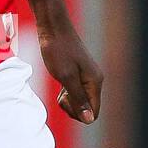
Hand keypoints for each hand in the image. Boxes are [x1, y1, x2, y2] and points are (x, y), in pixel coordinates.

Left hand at [27, 0, 102, 123]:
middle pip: (87, 108)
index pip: (93, 113)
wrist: (52, 27)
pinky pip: (76, 91)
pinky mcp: (79, 73)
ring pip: (80, 101)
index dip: (78, 114)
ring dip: (68, 100)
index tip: (64, 100)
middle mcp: (95, 80)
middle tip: (60, 94)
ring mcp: (87, 76)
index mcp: (95, 82)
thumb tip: (89, 120)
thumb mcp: (66, 77)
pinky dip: (66, 92)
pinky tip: (60, 82)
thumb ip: (78, 99)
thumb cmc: (57, 50)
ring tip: (60, 86)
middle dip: (72, 107)